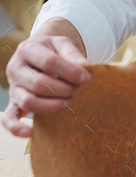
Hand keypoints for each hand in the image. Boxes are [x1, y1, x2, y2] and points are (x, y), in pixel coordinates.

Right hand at [2, 22, 90, 138]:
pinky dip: (17, 128)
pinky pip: (9, 118)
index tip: (86, 79)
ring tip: (68, 102)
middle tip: (76, 90)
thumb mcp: (61, 44)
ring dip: (51, 106)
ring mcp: (13, 88)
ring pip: (28, 102)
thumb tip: (83, 66)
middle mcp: (15, 69)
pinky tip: (31, 133)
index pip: (49, 62)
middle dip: (62, 89)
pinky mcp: (13, 103)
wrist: (38, 54)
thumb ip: (72, 53)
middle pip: (38, 84)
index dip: (70, 71)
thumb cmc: (52, 50)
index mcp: (27, 49)